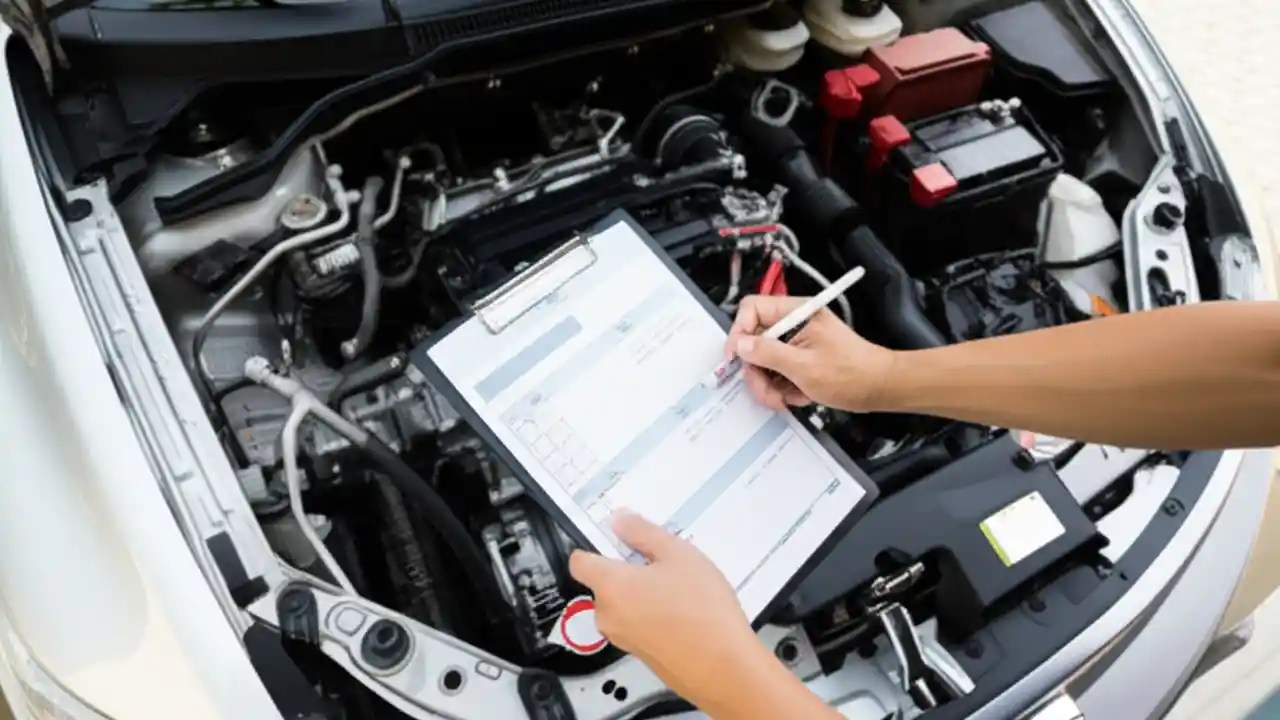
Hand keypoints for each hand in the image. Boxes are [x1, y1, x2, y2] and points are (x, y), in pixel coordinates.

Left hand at [569, 512, 765, 710]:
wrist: (724, 668)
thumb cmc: (702, 611)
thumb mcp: (678, 554)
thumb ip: (642, 533)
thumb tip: (619, 521)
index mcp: (610, 586)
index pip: (579, 561)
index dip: (596, 545)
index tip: (619, 538)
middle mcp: (607, 615)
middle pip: (604, 582)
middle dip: (628, 569)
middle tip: (662, 562)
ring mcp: (622, 638)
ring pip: (623, 603)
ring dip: (643, 592)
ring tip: (679, 588)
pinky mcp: (639, 654)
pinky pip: (637, 624)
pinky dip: (652, 614)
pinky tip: (683, 611)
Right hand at [726, 294, 895, 412]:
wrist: (879, 388)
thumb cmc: (849, 374)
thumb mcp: (803, 366)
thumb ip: (768, 353)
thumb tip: (740, 345)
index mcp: (796, 312)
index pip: (752, 309)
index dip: (739, 332)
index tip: (736, 359)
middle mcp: (793, 323)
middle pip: (754, 341)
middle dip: (756, 371)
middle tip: (767, 394)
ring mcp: (796, 343)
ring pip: (763, 361)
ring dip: (768, 385)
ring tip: (785, 400)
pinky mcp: (800, 360)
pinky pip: (777, 373)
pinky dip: (782, 388)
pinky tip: (798, 396)